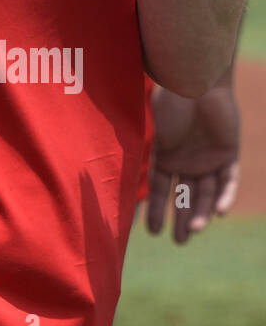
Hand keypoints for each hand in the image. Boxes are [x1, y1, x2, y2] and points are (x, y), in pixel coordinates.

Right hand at [146, 81, 239, 242]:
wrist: (198, 83)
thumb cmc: (169, 101)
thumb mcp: (150, 129)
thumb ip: (136, 147)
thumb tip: (97, 159)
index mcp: (165, 155)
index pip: (160, 188)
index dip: (155, 209)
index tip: (150, 231)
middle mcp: (186, 161)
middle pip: (184, 196)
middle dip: (180, 219)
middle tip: (177, 242)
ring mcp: (208, 159)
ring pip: (205, 193)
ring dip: (200, 212)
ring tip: (192, 231)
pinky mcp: (228, 154)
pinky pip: (228, 181)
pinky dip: (224, 196)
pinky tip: (219, 213)